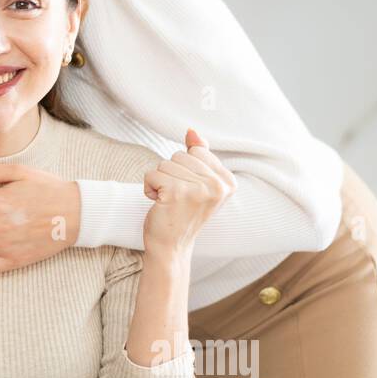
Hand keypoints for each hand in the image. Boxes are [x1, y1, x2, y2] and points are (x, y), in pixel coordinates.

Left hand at [142, 128, 234, 255]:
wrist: (171, 246)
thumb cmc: (182, 213)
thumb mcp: (198, 184)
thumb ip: (199, 156)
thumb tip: (192, 131)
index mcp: (228, 182)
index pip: (197, 151)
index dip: (185, 168)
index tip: (189, 191)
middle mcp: (217, 186)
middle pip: (180, 155)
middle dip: (171, 173)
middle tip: (177, 198)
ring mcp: (198, 190)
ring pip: (164, 163)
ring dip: (159, 181)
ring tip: (168, 201)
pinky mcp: (175, 193)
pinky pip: (152, 173)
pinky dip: (149, 186)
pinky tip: (158, 203)